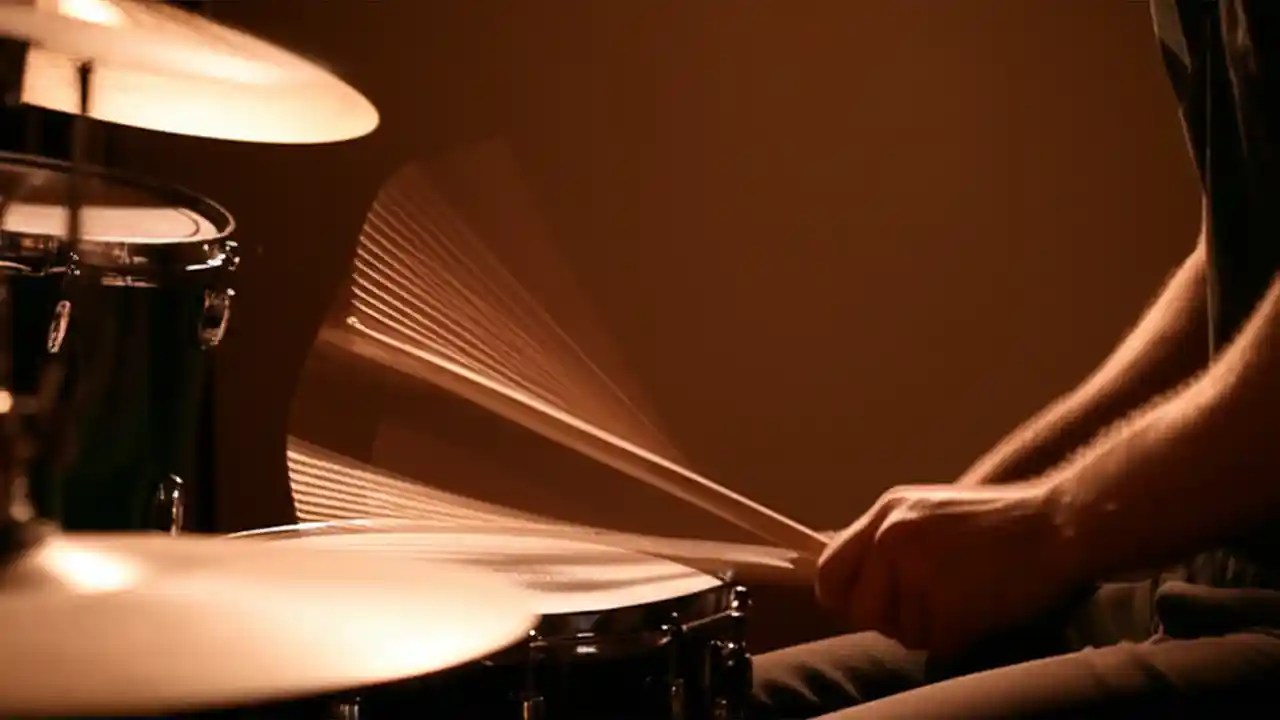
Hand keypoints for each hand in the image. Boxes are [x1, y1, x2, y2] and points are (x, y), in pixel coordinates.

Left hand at [815, 482, 1087, 656]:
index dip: (844, 598)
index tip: (863, 607)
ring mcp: (919, 571)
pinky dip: (958, 637)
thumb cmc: (1000, 524)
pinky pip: (936, 644)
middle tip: (928, 607)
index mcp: (886, 513)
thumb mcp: (929, 514)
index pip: (830, 571)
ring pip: (901, 633)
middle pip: (859, 611)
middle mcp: (893, 539)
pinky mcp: (948, 603)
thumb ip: (888, 544)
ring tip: (965, 595)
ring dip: (930, 629)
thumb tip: (855, 585)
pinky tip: (981, 607)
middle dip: (890, 620)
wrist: (1059, 525)